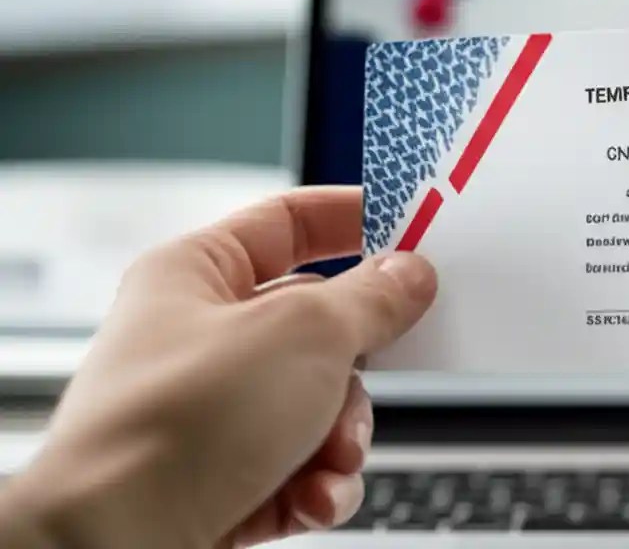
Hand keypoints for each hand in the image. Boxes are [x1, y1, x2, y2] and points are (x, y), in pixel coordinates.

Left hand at [0, 187, 436, 548]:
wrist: (112, 546)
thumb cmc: (176, 423)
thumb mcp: (305, 334)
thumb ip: (371, 298)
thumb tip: (408, 275)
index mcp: (196, 276)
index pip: (286, 223)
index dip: (349, 218)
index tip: (408, 228)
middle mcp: (199, 340)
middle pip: (318, 326)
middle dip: (359, 363)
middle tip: (389, 358)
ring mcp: (210, 414)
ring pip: (320, 406)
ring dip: (343, 436)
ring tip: (331, 458)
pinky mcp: (222, 479)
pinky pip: (302, 468)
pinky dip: (320, 485)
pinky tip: (312, 496)